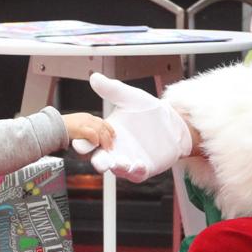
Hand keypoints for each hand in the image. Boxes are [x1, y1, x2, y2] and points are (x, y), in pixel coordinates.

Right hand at [62, 112, 113, 150]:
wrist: (52, 126)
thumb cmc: (61, 128)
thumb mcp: (76, 127)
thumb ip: (84, 131)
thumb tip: (90, 140)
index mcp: (86, 117)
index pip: (102, 122)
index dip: (109, 129)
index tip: (112, 135)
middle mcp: (87, 118)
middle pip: (103, 126)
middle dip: (109, 136)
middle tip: (112, 145)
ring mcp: (84, 123)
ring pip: (100, 130)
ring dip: (105, 140)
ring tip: (107, 148)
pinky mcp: (80, 128)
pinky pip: (92, 134)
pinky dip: (96, 139)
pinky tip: (97, 145)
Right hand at [71, 73, 192, 182]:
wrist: (172, 123)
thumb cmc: (148, 111)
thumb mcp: (130, 98)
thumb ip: (112, 90)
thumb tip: (95, 77)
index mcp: (105, 134)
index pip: (89, 141)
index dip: (83, 144)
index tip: (79, 144)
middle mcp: (114, 151)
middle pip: (100, 160)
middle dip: (99, 162)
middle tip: (99, 162)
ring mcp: (128, 161)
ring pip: (118, 170)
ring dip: (117, 168)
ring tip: (119, 162)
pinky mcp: (144, 168)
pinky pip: (137, 174)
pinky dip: (136, 171)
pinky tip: (138, 164)